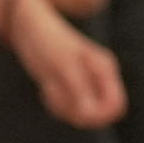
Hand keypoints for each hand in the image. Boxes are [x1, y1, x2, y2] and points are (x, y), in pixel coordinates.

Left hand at [8, 0, 125, 126]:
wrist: (27, 26)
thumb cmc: (45, 41)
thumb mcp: (60, 64)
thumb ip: (77, 89)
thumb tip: (89, 115)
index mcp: (104, 68)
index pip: (116, 105)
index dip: (99, 115)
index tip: (73, 109)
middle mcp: (99, 77)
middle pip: (100, 114)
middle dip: (76, 113)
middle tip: (55, 94)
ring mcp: (87, 82)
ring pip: (83, 115)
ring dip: (63, 108)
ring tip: (49, 87)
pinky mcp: (72, 87)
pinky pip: (70, 110)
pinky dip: (56, 106)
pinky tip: (46, 89)